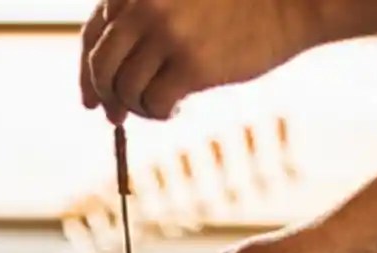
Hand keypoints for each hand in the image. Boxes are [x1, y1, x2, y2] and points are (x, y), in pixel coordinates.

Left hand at [79, 0, 319, 122]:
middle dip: (105, 97)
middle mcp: (143, 7)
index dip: (86, 71)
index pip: (93, 34)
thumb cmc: (237, 2)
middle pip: (101, 66)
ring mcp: (166, 35)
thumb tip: (109, 78)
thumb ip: (143, 17)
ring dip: (137, 107)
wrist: (290, 3)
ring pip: (125, 89)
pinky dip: (158, 114)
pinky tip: (177, 109)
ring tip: (160, 106)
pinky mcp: (190, 65)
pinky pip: (153, 103)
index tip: (90, 99)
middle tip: (116, 117)